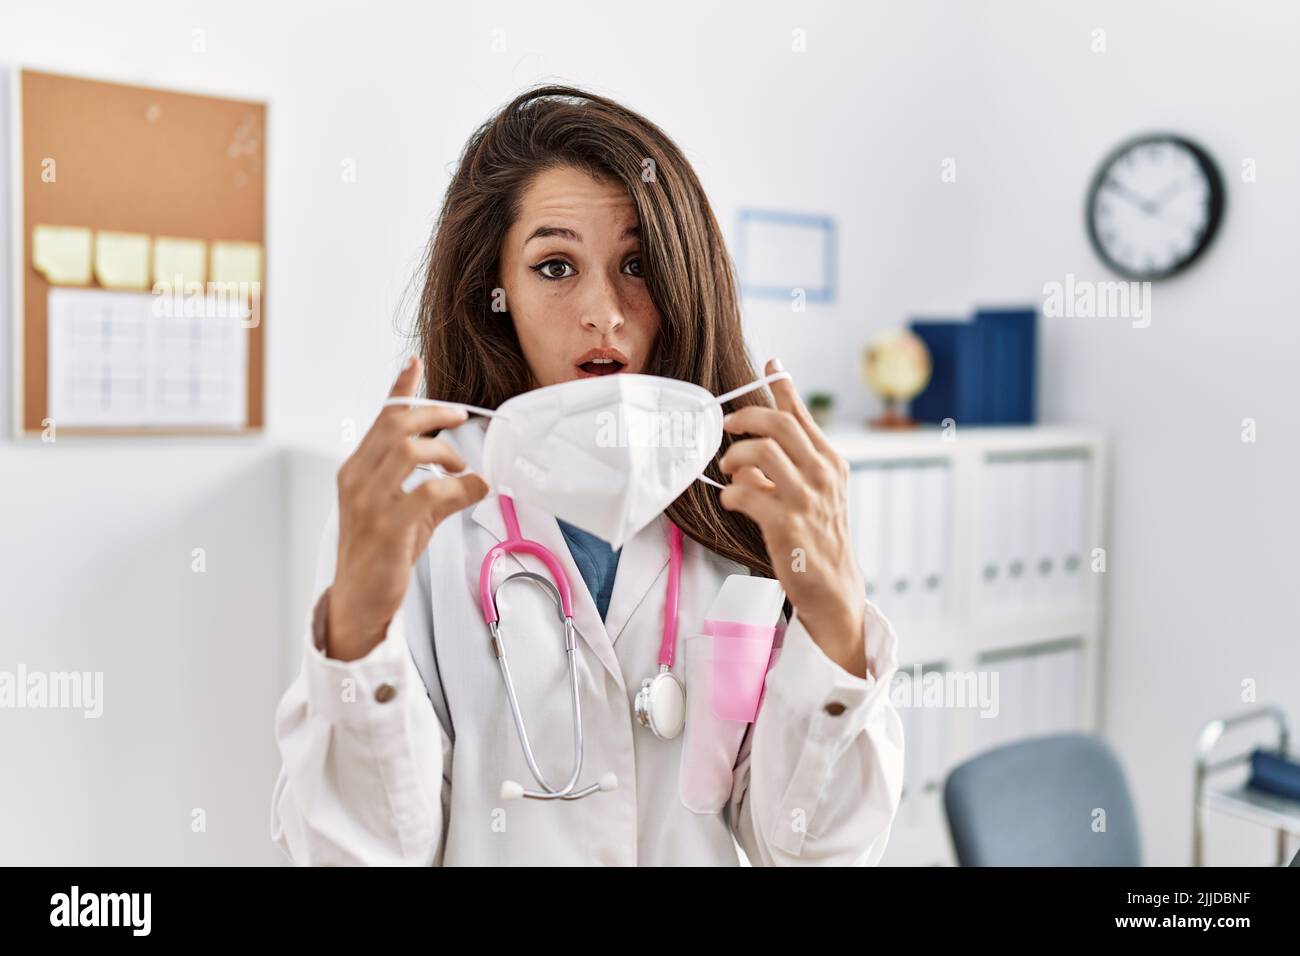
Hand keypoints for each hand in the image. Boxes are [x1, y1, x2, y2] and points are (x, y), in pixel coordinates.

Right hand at [328, 356, 488, 660]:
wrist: (359, 602)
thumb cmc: (382, 555)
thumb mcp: (407, 513)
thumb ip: (432, 488)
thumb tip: (473, 476)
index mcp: (356, 470)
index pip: (379, 419)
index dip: (399, 390)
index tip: (414, 363)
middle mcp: (357, 480)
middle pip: (395, 425)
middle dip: (432, 415)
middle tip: (459, 420)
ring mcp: (368, 503)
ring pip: (407, 450)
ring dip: (444, 454)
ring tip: (460, 469)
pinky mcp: (386, 528)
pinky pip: (427, 492)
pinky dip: (458, 488)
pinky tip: (472, 492)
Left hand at [717, 359, 868, 677]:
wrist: (833, 589)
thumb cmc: (815, 538)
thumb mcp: (811, 495)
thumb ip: (782, 469)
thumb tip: (744, 453)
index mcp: (830, 462)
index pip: (802, 414)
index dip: (783, 386)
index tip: (771, 365)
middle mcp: (822, 475)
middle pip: (779, 425)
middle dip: (744, 419)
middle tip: (727, 429)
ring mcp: (806, 500)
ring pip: (762, 452)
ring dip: (734, 456)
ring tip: (727, 470)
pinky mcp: (787, 527)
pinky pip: (747, 494)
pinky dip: (732, 494)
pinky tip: (732, 501)